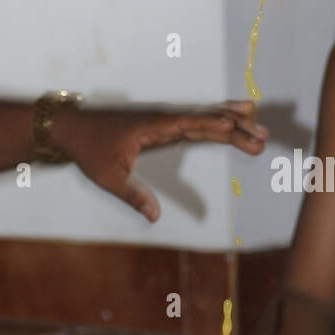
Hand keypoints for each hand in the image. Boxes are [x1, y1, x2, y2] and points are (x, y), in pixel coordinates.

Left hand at [53, 99, 267, 220]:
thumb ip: (133, 195)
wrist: (72, 128)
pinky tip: (233, 122)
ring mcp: (165, 120)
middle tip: (262, 136)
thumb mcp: (107, 177)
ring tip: (261, 128)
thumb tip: (155, 216)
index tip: (236, 125)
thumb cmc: (88, 150)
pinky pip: (197, 122)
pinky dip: (217, 122)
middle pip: (206, 119)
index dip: (214, 123)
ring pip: (206, 118)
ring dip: (233, 122)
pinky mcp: (164, 125)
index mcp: (152, 126)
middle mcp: (163, 118)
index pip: (190, 123)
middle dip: (235, 127)